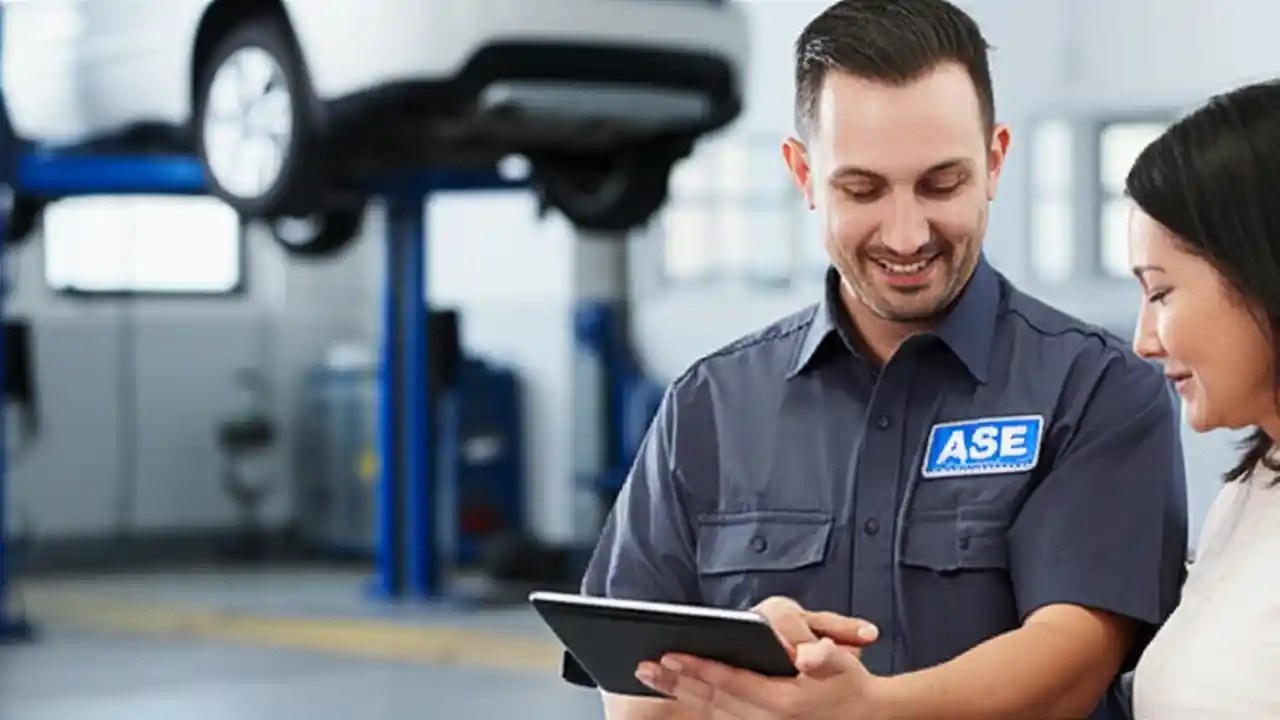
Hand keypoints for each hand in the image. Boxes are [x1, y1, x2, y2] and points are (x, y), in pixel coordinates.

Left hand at [634, 597, 887, 718]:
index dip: (698, 667)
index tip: (669, 654)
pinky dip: (699, 710)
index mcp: (784, 702)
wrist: (868, 718)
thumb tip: (807, 654)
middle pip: (713, 700)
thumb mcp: (845, 666)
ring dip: (680, 696)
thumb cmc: (850, 685)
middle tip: (643, 665)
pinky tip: (679, 696)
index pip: (730, 682)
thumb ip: (825, 657)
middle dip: (677, 683)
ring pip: (713, 714)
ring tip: (652, 679)